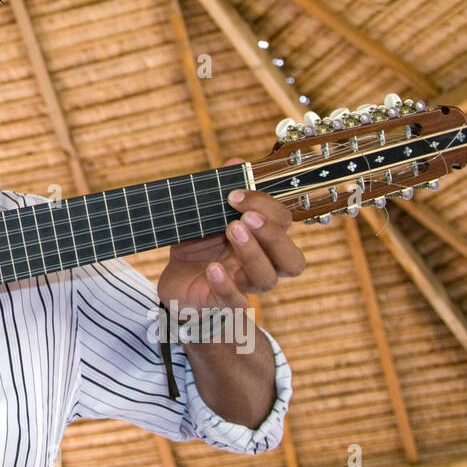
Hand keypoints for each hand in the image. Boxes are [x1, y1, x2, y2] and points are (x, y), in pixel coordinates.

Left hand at [157, 158, 305, 313]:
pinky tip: (213, 269)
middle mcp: (262, 264)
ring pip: (267, 278)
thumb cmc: (199, 246)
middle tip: (245, 218)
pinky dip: (226, 286)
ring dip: (252, 253)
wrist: (175, 281)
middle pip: (292, 259)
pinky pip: (236, 302)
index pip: (283, 223)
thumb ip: (221, 190)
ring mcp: (245, 285)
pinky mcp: (224, 304)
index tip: (234, 193)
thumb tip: (237, 162)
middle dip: (273, 235)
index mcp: (263, 239)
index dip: (266, 206)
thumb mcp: (206, 213)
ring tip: (230, 231)